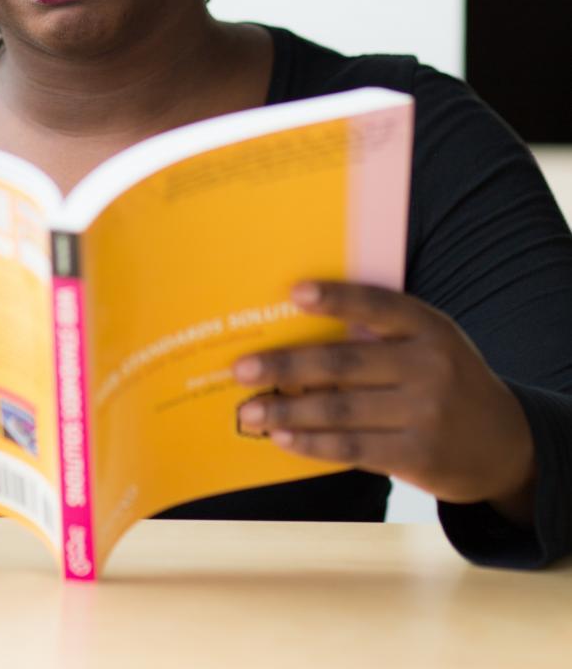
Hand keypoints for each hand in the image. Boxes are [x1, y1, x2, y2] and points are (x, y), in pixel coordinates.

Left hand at [234, 281, 536, 523]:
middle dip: (286, 365)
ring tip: (248, 411)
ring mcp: (425, 413)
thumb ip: (382, 335)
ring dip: (287, 410)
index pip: (376, 305)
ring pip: (340, 409)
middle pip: (343, 362)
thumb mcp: (432, 343)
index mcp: (429, 327)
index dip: (335, 298)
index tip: (292, 292)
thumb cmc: (447, 380)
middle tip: (241, 369)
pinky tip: (281, 437)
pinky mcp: (418, 455)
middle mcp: (429, 366)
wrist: (506, 444)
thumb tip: (299, 331)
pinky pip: (352, 448)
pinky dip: (311, 443)